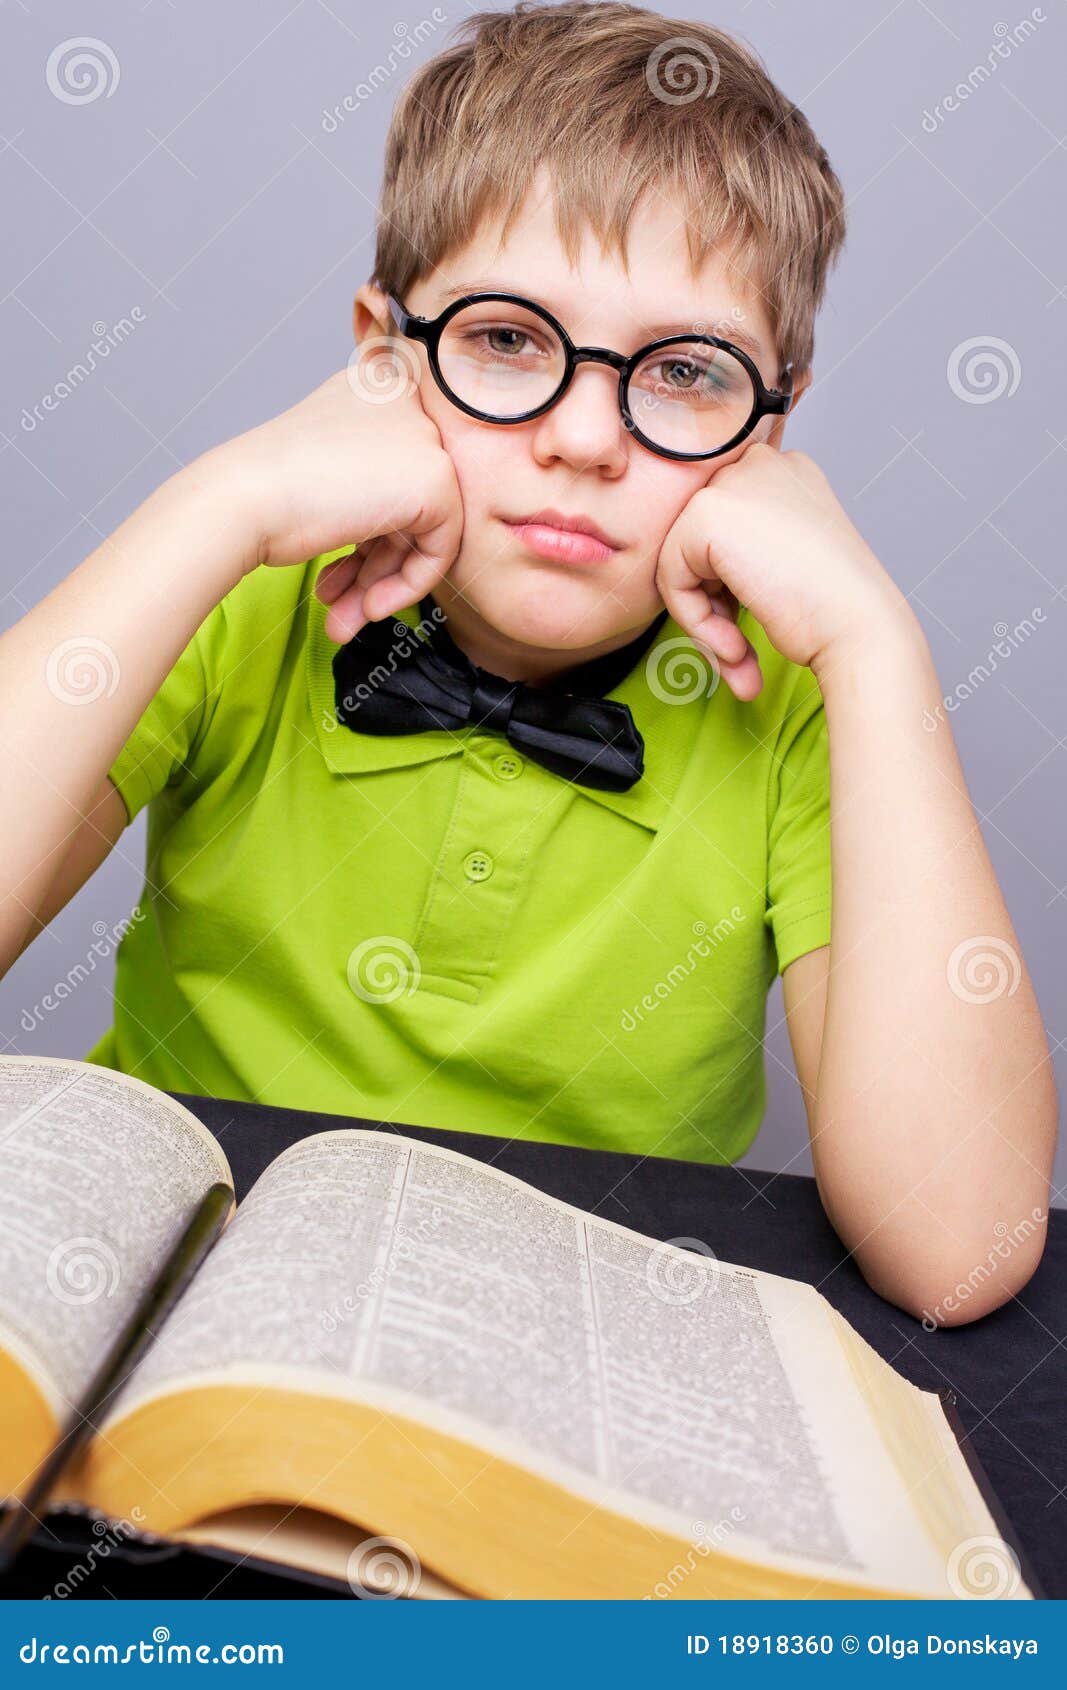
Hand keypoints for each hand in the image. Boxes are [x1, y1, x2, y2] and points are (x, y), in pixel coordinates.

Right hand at [210, 367, 463, 641]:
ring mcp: (425, 438)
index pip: (398, 472)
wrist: (242, 500)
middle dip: (375, 564)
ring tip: (346, 617)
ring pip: (425, 530)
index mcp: (378, 388)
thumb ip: (371, 482)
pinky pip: (440, 548)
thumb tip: (402, 532)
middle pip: (412, 502)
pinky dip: (406, 585)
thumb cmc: (264, 489)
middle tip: (343, 601)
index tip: (344, 566)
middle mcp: (407, 402)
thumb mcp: (328, 468)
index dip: (373, 531)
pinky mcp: (435, 479)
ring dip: (381, 582)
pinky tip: (366, 606)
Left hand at [653, 442, 903, 696]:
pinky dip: (695, 621)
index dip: (727, 588)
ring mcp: (732, 482)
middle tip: (739, 652)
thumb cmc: (834, 608)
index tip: (749, 628)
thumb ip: (742, 553)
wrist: (859, 627)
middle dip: (712, 604)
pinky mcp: (706, 513)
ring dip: (704, 620)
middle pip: (695, 543)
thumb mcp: (785, 561)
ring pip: (678, 561)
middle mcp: (757, 464)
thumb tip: (692, 576)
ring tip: (739, 656)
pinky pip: (671, 577)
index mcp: (782, 471)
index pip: (721, 530)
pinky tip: (735, 646)